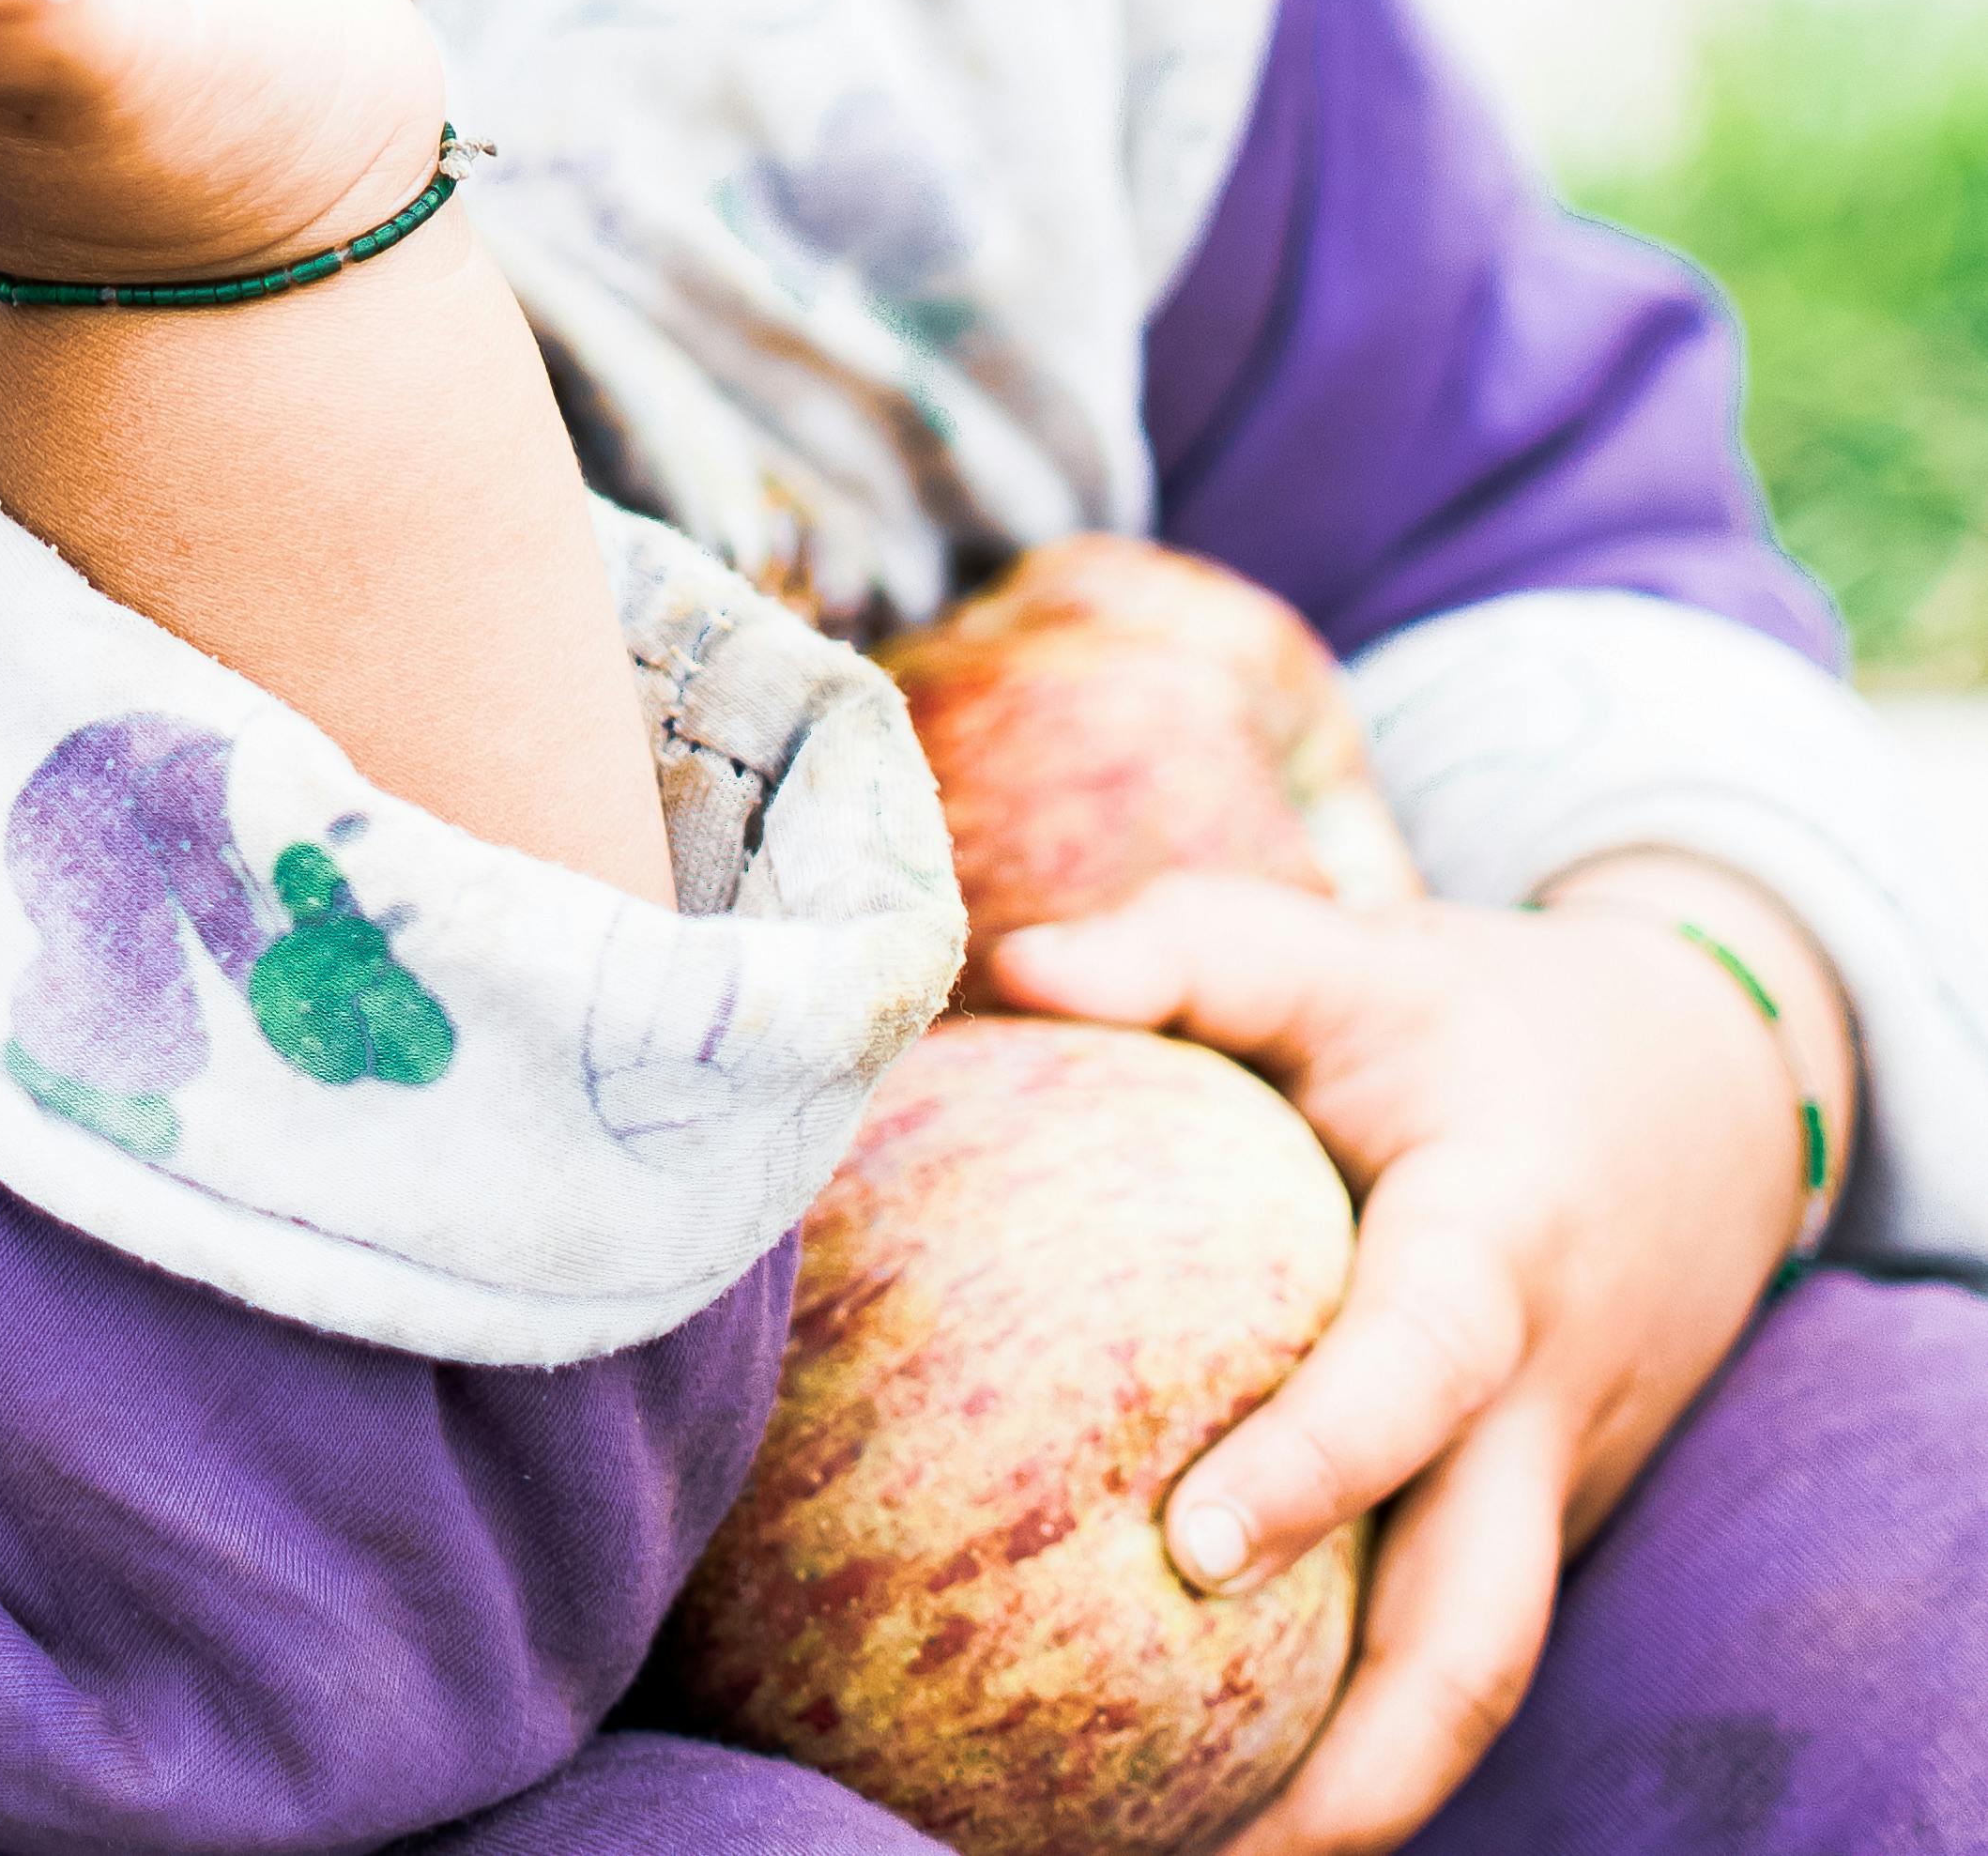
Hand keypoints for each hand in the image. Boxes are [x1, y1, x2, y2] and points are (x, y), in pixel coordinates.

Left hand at [988, 867, 1838, 1851]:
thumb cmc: (1472, 1021)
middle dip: (1356, 1775)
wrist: (1702, 1098)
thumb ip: (1188, 947)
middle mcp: (1541, 1411)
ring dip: (1343, 1804)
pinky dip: (1345, 1740)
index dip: (1322, 1464)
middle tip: (1199, 1845)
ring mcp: (1547, 1500)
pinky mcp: (1526, 1539)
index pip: (1422, 1376)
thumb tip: (1011, 966)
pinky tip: (1202, 1794)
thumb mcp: (1348, 951)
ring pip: (1465, 1690)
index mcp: (1499, 1252)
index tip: (1197, 1551)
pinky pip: (1439, 1654)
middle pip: (1478, 1641)